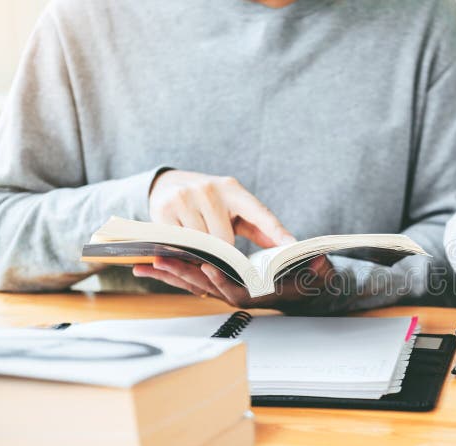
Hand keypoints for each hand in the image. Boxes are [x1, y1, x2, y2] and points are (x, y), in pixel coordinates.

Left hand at [134, 256, 333, 309]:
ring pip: (193, 284)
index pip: (238, 290)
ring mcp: (225, 289)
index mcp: (261, 292)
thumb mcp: (318, 271)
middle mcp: (240, 293)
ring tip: (146, 263)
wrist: (303, 283)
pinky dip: (169, 273)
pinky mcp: (214, 282)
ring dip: (170, 274)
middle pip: (207, 287)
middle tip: (162, 260)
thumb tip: (321, 263)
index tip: (207, 267)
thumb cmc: (308, 276)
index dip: (222, 280)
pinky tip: (146, 266)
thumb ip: (319, 268)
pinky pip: (188, 280)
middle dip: (183, 274)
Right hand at [148, 170, 294, 246]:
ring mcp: (185, 197)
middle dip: (222, 250)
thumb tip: (285, 245)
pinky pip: (181, 244)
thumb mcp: (234, 210)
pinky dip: (183, 248)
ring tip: (197, 239)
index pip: (259, 213)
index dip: (276, 231)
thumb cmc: (210, 204)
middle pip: (225, 240)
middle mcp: (209, 189)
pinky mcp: (163, 209)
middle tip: (215, 245)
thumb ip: (259, 228)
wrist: (166, 184)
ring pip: (202, 244)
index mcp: (232, 189)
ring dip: (201, 250)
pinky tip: (181, 238)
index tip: (292, 245)